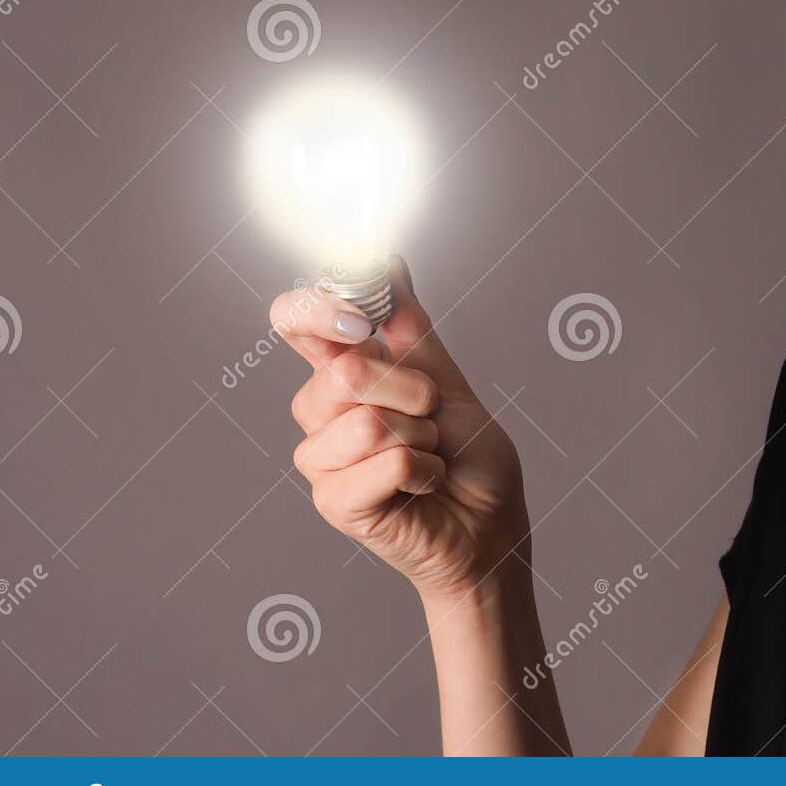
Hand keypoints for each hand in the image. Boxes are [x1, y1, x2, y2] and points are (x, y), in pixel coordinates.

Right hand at [271, 257, 526, 600]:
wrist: (491, 524)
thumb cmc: (469, 456)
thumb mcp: (446, 378)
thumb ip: (408, 326)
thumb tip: (389, 262)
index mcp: (342, 372)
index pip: (295, 320)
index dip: (317, 307)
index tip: (360, 320)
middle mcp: (321, 412)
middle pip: (343, 371)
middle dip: (412, 390)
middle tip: (431, 415)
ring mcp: (322, 459)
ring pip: (367, 421)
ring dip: (421, 438)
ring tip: (429, 457)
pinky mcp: (334, 502)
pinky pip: (386, 464)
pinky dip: (425, 472)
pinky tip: (425, 486)